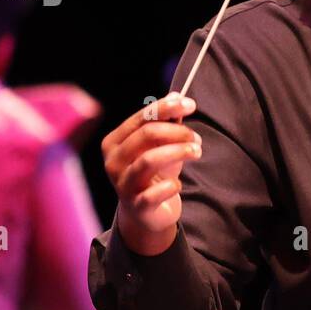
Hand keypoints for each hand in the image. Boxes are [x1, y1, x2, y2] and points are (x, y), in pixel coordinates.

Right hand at [100, 92, 201, 254]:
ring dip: (179, 152)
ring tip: (197, 152)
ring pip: (149, 160)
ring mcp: (122, 184)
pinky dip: (171, 185)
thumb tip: (177, 96)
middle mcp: (113, 162)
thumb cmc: (154, 173)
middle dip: (177, 132)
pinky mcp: (136, 206)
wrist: (148, 213)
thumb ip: (168, 123)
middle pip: (146, 135)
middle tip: (196, 138)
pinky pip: (154, 192)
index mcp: (115, 142)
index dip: (166, 108)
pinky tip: (177, 184)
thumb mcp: (161, 146)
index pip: (142, 118)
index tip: (191, 104)